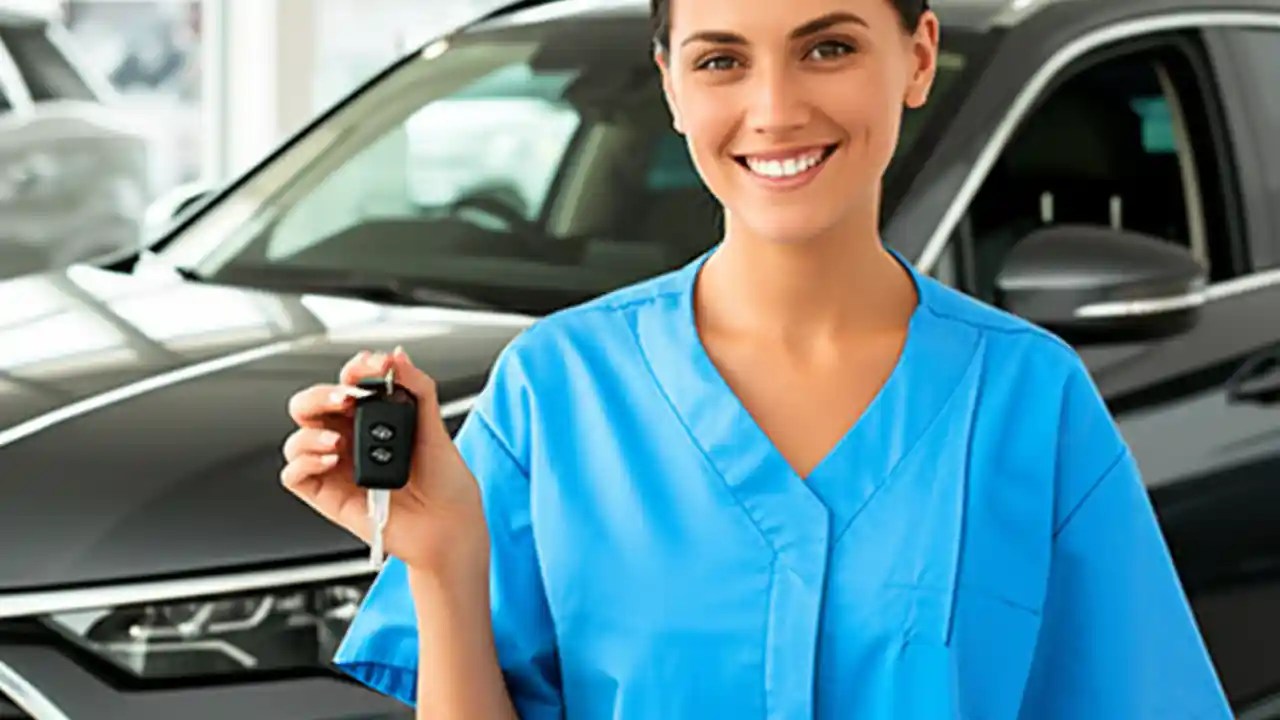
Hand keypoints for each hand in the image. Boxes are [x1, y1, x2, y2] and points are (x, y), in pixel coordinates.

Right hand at [281, 347, 488, 576]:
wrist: (448, 526)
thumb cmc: (445, 482)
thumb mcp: (437, 428)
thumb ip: (418, 388)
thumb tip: (398, 357)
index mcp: (374, 418)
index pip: (348, 383)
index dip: (353, 370)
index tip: (371, 367)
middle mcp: (350, 439)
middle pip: (311, 405)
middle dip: (322, 395)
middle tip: (346, 398)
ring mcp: (336, 466)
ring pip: (297, 437)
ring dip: (311, 432)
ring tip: (340, 440)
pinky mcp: (326, 494)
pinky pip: (294, 474)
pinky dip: (305, 461)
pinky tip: (332, 459)